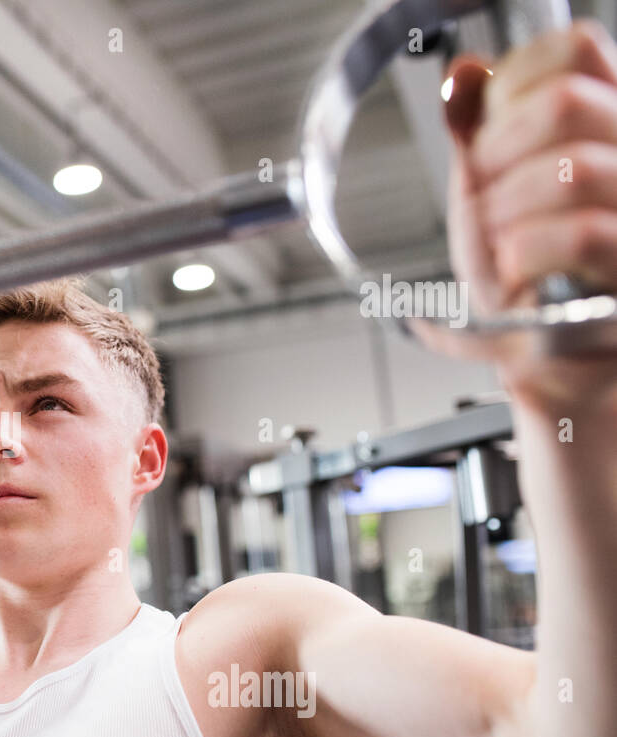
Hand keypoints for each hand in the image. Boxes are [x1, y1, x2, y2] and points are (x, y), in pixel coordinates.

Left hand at [443, 19, 616, 408]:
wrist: (555, 360)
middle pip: (568, 102)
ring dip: (506, 211)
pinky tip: (516, 271)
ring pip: (573, 169)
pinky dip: (524, 254)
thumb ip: (477, 130)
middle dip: (496, 154)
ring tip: (499, 243)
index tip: (485, 131)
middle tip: (485, 196)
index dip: (513, 81)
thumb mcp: (488, 194)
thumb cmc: (529, 276)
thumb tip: (461, 75)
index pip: (578, 49)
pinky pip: (584, 234)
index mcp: (609, 124)